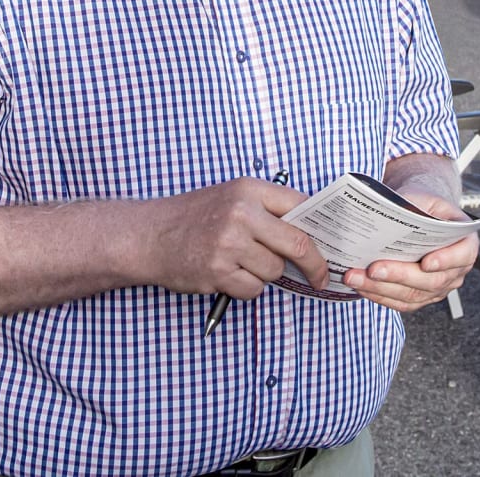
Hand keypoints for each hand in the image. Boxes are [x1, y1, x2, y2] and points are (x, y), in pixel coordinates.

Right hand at [143, 179, 327, 300]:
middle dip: (315, 266)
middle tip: (321, 277)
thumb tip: (312, 232)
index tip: (330, 247)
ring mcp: (229, 242)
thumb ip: (268, 210)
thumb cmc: (193, 217)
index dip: (321, 231)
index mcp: (249, 189)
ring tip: (240, 263)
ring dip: (264, 274)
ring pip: (274, 270)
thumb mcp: (231, 197)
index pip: (302, 207)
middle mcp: (241, 212)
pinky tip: (227, 275)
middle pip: (299, 243)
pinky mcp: (218, 270)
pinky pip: (253, 289)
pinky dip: (246, 287)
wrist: (148, 235)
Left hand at [343, 192, 477, 312]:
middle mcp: (456, 270)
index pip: (463, 255)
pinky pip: (401, 303)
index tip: (426, 262)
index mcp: (465, 242)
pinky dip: (379, 295)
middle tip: (373, 269)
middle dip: (399, 275)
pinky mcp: (420, 297)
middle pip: (432, 281)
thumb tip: (389, 217)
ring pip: (413, 296)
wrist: (419, 212)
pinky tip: (361, 286)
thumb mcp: (424, 197)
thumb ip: (415, 206)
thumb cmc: (423, 204)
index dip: (446, 260)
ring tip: (355, 277)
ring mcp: (439, 287)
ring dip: (381, 288)